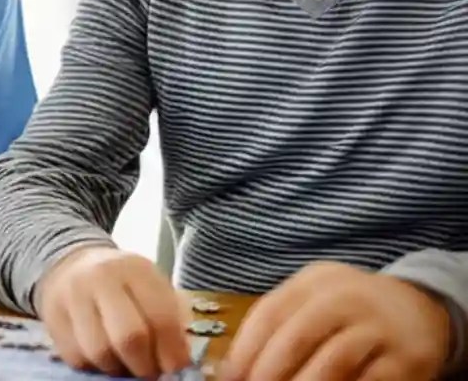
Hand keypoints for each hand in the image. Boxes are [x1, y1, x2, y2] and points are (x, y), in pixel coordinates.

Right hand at [33, 245, 192, 377]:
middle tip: (150, 372)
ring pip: (99, 352)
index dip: (172, 350)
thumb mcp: (152, 286)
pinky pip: (76, 357)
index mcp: (135, 269)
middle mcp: (100, 278)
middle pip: (129, 337)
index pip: (160, 316)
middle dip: (145, 366)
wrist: (70, 264)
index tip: (176, 367)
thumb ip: (170, 318)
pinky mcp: (52, 317)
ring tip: (126, 364)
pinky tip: (104, 356)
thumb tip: (177, 360)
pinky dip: (94, 366)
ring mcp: (72, 296)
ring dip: (118, 369)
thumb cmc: (123, 283)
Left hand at [221, 261, 451, 380]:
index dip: (246, 348)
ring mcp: (378, 326)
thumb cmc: (349, 312)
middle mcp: (346, 297)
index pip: (270, 312)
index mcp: (315, 281)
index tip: (231, 376)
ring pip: (333, 360)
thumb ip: (280, 326)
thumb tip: (236, 368)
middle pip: (297, 335)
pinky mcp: (407, 357)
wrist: (420, 309)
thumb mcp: (314, 302)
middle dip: (269, 370)